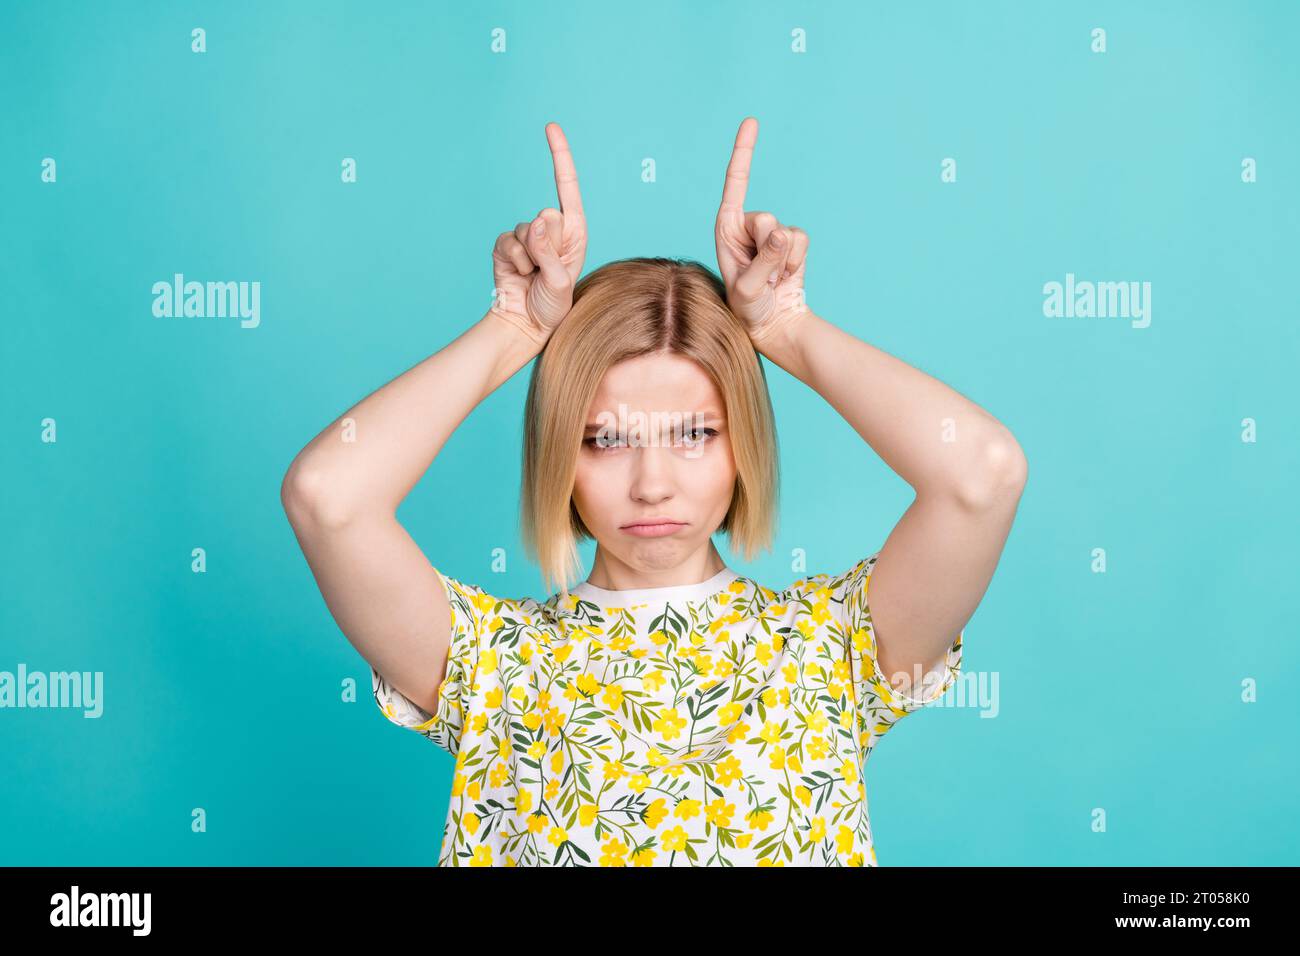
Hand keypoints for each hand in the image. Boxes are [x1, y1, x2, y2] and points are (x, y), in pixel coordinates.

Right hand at [490, 122, 587, 345]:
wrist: (524, 326)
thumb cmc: (551, 308)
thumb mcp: (559, 281)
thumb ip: (549, 251)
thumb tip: (538, 219)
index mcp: (574, 232)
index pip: (567, 187)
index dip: (560, 156)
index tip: (551, 127)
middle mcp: (552, 230)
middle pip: (546, 215)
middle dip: (546, 244)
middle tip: (546, 271)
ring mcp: (528, 237)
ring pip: (525, 230)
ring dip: (528, 257)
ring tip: (532, 277)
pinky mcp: (506, 245)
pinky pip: (507, 240)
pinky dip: (513, 260)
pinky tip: (518, 275)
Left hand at [714, 117, 810, 345]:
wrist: (773, 323)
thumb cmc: (749, 309)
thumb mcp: (748, 289)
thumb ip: (763, 261)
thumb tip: (781, 233)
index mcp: (726, 228)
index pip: (735, 184)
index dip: (743, 153)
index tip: (751, 122)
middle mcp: (748, 225)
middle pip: (766, 218)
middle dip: (767, 249)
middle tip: (760, 275)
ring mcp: (772, 233)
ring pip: (786, 233)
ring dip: (782, 261)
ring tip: (771, 279)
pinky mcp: (792, 242)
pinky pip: (802, 240)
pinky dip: (796, 262)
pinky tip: (785, 276)